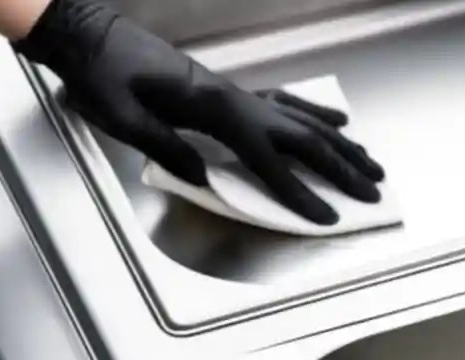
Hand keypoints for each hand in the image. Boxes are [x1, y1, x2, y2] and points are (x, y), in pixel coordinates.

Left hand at [12, 0, 384, 224]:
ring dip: (342, 147)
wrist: (90, 37)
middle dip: (342, 170)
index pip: (268, 162)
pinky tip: (339, 123)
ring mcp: (239, 93)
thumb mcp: (120, 116)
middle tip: (374, 194)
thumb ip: (164, 147)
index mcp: (213, 109)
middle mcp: (237, 99)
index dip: (300, 193)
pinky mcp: (233, 92)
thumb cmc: (100, 76)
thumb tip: (204, 178)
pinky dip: (319, 115)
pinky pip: (289, 103)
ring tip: (372, 165)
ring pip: (304, 121)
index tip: (328, 217)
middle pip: (303, 140)